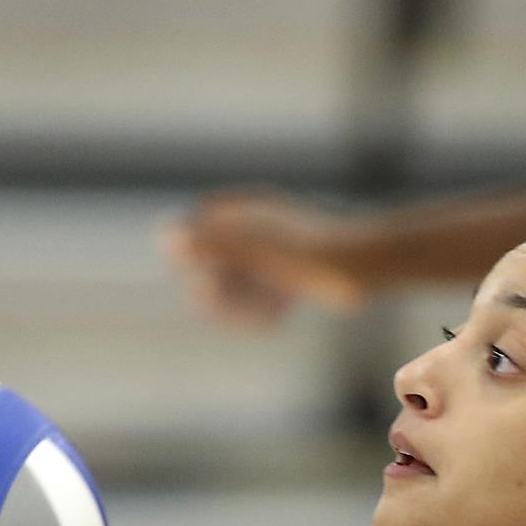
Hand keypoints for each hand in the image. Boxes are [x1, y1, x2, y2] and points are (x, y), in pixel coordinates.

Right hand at [161, 190, 372, 328]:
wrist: (363, 267)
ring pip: (241, 284)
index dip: (191, 249)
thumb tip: (163, 238)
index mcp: (248, 208)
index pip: (202, 221)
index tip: (190, 268)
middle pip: (218, 260)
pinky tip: (276, 316)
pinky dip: (264, 311)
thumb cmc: (305, 250)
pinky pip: (265, 298)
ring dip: (240, 304)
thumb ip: (206, 242)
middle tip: (214, 304)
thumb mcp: (250, 247)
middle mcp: (259, 228)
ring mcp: (277, 255)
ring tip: (255, 314)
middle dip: (215, 285)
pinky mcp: (295, 279)